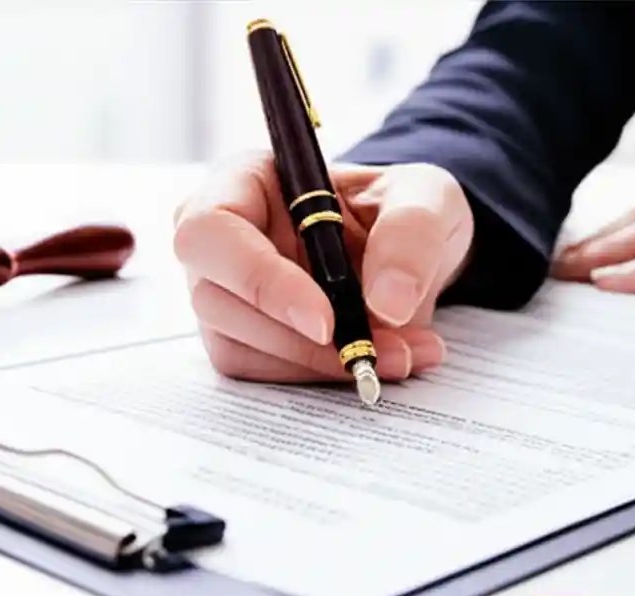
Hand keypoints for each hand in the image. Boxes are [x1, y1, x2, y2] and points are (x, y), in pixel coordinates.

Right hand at [173, 152, 472, 382]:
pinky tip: (379, 358)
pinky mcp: (243, 339)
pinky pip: (262, 372)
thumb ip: (411, 232)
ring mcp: (225, 293)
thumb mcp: (424, 197)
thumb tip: (389, 303)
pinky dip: (323, 376)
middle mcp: (221, 240)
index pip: (211, 229)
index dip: (259, 279)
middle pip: (216, 299)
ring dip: (321, 364)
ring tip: (400, 353)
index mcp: (245, 182)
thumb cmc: (397, 210)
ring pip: (238, 346)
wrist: (407, 256)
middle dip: (300, 340)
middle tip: (381, 350)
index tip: (324, 321)